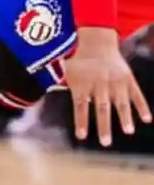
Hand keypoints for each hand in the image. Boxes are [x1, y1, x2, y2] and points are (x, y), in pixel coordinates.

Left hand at [63, 27, 152, 146]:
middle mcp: (99, 84)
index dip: (81, 121)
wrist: (96, 42)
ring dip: (125, 117)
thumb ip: (60, 84)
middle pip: (101, 108)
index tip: (81, 136)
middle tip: (105, 143)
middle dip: (104, 126)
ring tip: (128, 131)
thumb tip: (41, 90)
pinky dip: (142, 106)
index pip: (80, 106)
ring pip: (120, 102)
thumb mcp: (66, 70)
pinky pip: (136, 94)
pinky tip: (147, 119)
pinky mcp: (128, 79)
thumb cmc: (79, 60)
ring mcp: (115, 82)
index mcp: (83, 84)